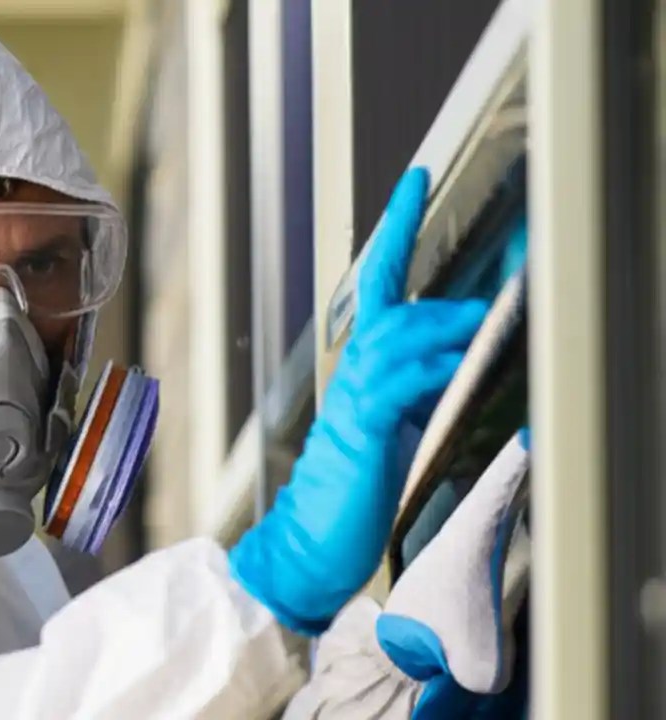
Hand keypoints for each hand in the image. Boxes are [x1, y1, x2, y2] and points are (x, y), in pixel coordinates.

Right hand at [229, 168, 488, 632]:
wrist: (306, 540)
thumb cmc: (350, 489)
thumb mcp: (393, 425)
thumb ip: (417, 385)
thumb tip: (460, 355)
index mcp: (363, 370)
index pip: (379, 285)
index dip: (396, 228)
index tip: (415, 178)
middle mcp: (353, 375)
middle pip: (388, 306)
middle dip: (433, 291)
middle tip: (483, 300)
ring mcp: (353, 401)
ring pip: (392, 339)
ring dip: (438, 327)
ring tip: (477, 327)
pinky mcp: (360, 433)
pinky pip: (392, 388)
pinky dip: (423, 372)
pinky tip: (449, 370)